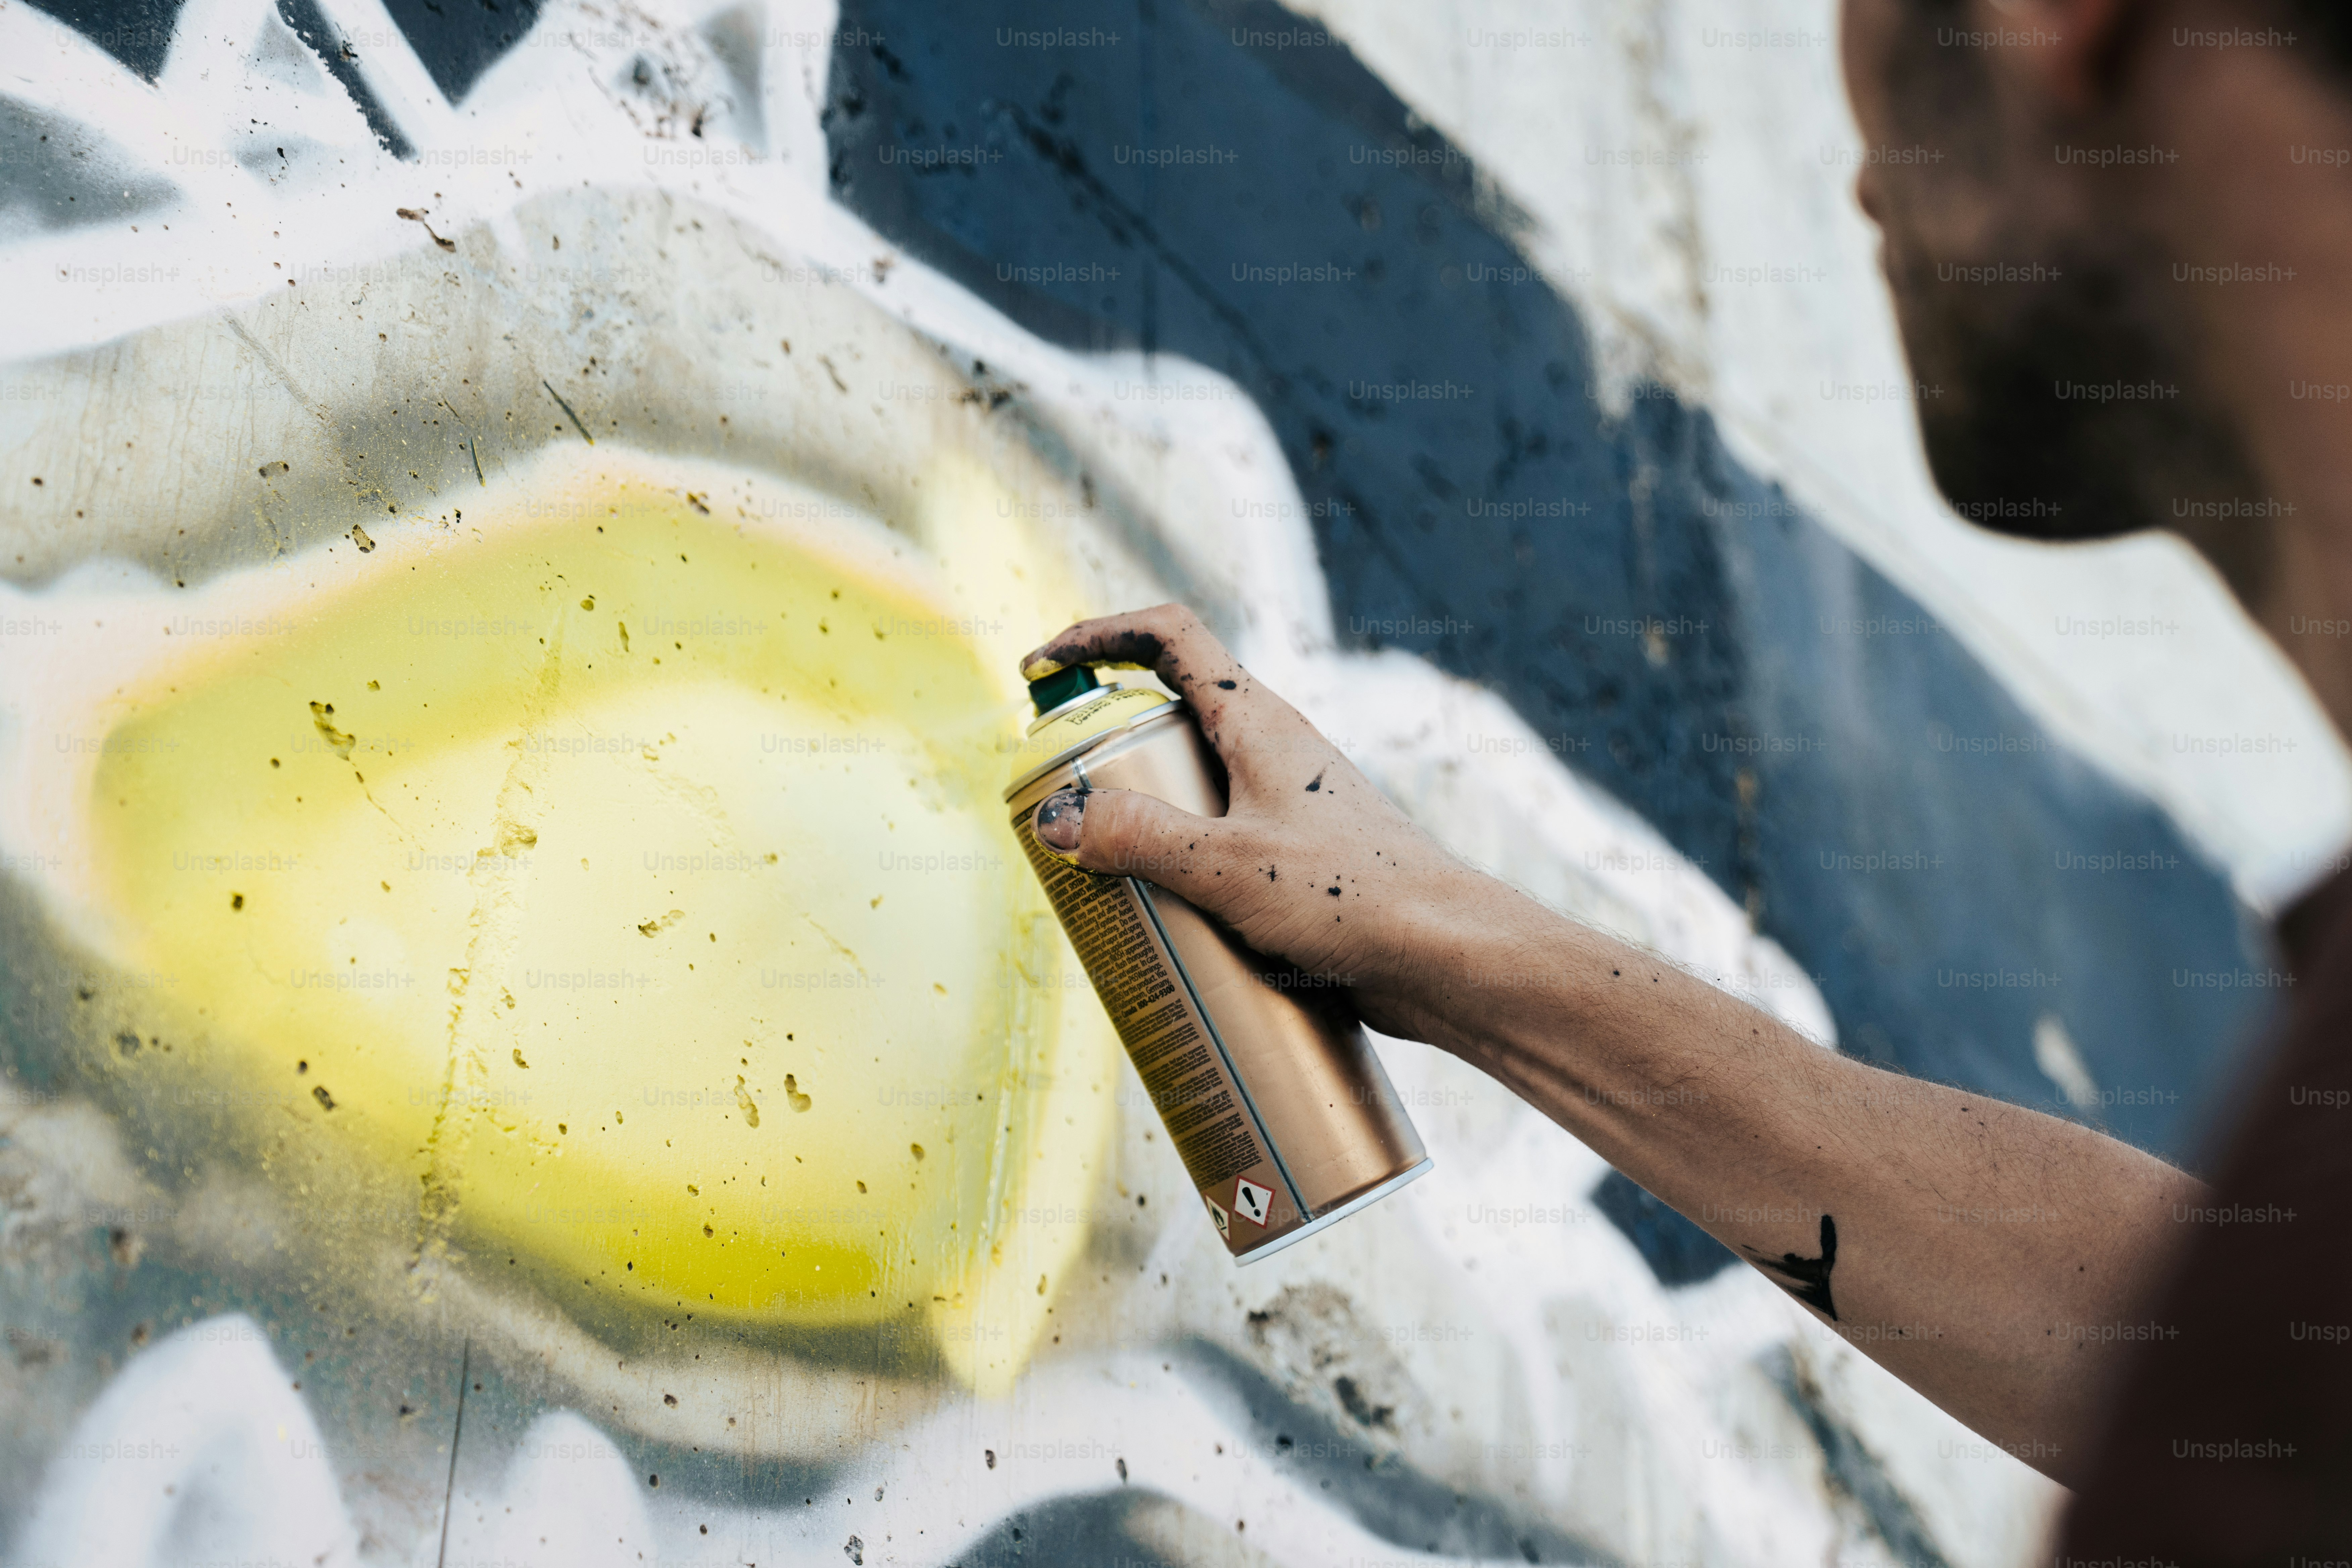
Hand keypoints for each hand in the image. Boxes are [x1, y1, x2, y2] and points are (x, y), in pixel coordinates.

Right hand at [1021, 604, 1516, 1046]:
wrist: (1449, 956)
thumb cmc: (1352, 898)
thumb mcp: (1227, 866)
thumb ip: (1139, 839)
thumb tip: (1059, 819)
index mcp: (1257, 722)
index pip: (1168, 635)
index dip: (1097, 635)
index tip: (1042, 668)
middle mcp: (1274, 751)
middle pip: (1169, 716)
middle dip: (1104, 751)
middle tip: (1062, 806)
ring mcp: (1288, 805)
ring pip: (1194, 789)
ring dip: (1140, 819)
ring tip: (1099, 878)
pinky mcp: (1299, 861)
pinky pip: (1221, 846)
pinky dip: (1179, 869)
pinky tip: (1162, 923)